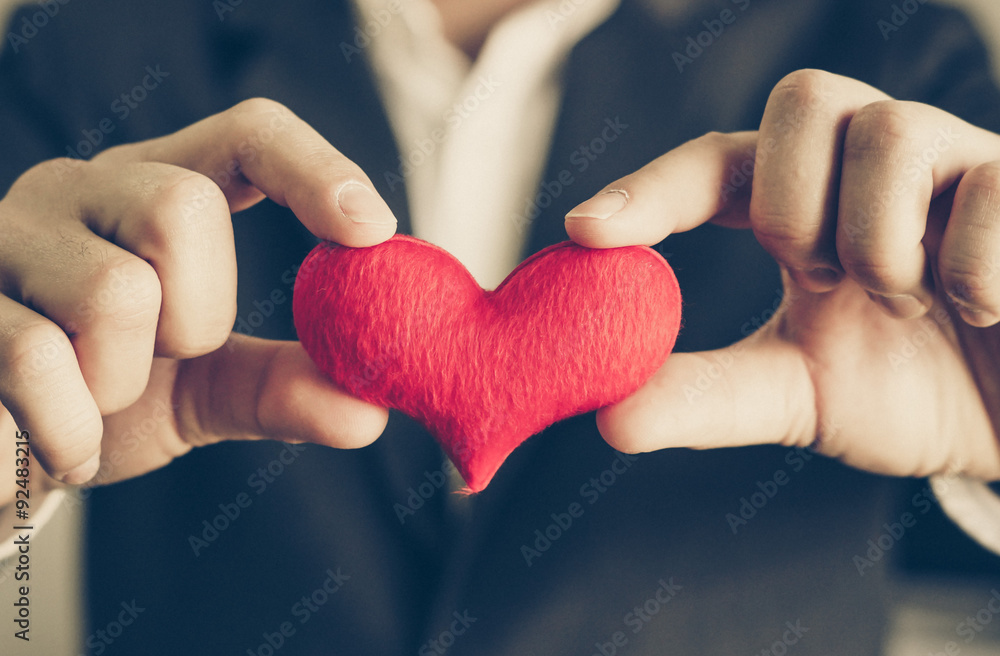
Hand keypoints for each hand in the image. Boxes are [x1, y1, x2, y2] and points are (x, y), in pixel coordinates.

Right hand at [0, 98, 394, 502]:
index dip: (315, 169)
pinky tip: (50, 441)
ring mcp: (3, 235)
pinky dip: (66, 429)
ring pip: (114, 292)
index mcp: (153, 192)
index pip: (246, 135)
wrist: (2, 450)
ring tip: (93, 403)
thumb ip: (278, 387)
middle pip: (183, 205)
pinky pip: (36, 364)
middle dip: (197, 314)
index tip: (373, 230)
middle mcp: (76, 191)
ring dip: (121, 384)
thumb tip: (370, 412)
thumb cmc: (105, 398)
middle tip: (163, 359)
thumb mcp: (202, 388)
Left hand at [565, 70, 999, 479]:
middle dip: (792, 200)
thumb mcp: (799, 397)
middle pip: (803, 98)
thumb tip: (608, 415)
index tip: (586, 232)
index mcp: (806, 206)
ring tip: (908, 304)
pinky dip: (970, 268)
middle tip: (819, 276)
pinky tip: (981, 309)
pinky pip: (987, 187)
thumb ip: (710, 397)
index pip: (715, 165)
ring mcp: (956, 164)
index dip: (650, 189)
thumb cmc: (912, 390)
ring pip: (889, 129)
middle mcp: (872, 165)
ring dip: (878, 242)